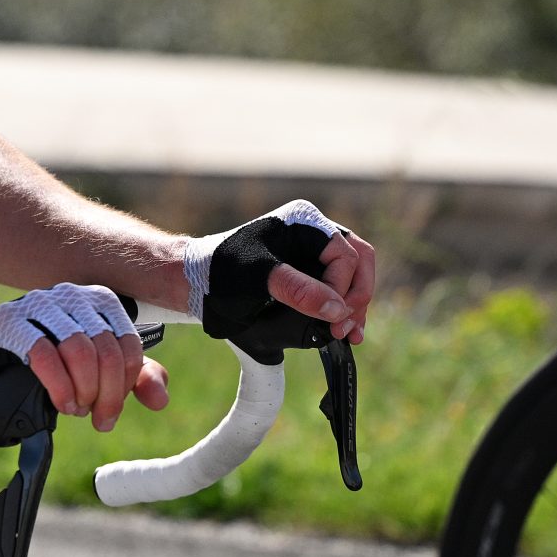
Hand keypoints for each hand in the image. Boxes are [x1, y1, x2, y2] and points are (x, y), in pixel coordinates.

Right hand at [0, 283, 153, 430]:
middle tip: (98, 419)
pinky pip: (44, 354)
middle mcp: (71, 294)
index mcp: (99, 301)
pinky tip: (60, 404)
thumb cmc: (46, 364)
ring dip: (83, 390)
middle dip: (107, 394)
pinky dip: (59, 386)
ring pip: (79, 349)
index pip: (128, 344)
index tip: (111, 410)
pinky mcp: (10, 320)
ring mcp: (39, 303)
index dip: (126, 384)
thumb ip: (132, 379)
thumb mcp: (95, 370)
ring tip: (76, 409)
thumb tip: (159, 399)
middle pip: (106, 349)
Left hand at [184, 201, 376, 345]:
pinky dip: (344, 309)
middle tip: (346, 326)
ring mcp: (311, 254)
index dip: (342, 287)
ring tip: (350, 335)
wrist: (198, 284)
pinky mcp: (307, 275)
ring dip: (355, 306)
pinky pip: (337, 289)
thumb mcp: (258, 278)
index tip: (331, 316)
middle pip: (358, 261)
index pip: (344, 254)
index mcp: (304, 221)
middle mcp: (313, 233)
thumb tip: (337, 308)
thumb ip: (297, 290)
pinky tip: (345, 333)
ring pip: (352, 276)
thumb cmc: (221, 272)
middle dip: (357, 295)